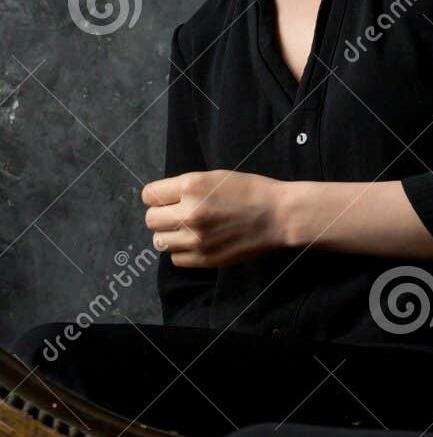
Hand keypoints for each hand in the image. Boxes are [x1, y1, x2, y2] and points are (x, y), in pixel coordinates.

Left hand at [141, 170, 289, 268]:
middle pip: (151, 220)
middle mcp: (189, 213)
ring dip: (170, 236)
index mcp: (191, 186)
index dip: (158, 197)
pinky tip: (198, 243)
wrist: (279, 215)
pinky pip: (176, 258)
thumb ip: (186, 189)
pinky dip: (183, 252)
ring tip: (188, 231)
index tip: (168, 200)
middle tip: (178, 216)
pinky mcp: (205, 258)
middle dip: (162, 217)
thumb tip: (162, 202)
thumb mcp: (215, 177)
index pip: (149, 195)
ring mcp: (196, 239)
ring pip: (160, 241)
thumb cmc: (251, 192)